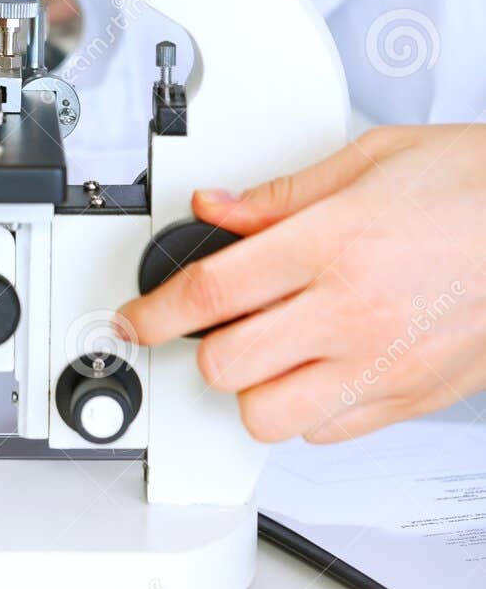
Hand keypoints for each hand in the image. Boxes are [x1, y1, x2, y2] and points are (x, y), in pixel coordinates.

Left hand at [116, 125, 485, 442]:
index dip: (154, 311)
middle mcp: (354, 312)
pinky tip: (317, 369)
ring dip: (253, 387)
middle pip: (229, 366)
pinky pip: (331, 431)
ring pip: (273, 417)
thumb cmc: (474, 184)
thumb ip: (281, 194)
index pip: (211, 293)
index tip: (135, 320)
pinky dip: (309, 409)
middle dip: (205, 347)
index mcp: (334, 243)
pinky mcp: (413, 397)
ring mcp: (385, 364)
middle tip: (213, 323)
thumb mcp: (370, 158)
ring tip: (267, 350)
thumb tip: (217, 208)